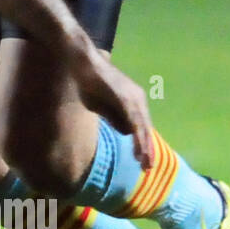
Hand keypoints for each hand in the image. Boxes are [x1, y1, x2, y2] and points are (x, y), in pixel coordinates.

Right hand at [69, 48, 154, 169]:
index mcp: (132, 99)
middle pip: (145, 128)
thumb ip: (114, 117)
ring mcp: (133, 98)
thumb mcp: (101, 104)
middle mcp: (137, 98)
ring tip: (144, 164)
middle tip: (147, 168)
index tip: (143, 160)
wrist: (81, 60)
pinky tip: (138, 150)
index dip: (142, 143)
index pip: (141, 125)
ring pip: (142, 128)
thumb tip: (126, 132)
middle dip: (146, 149)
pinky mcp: (126, 99)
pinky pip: (134, 123)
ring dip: (143, 147)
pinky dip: (138, 139)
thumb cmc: (87, 80)